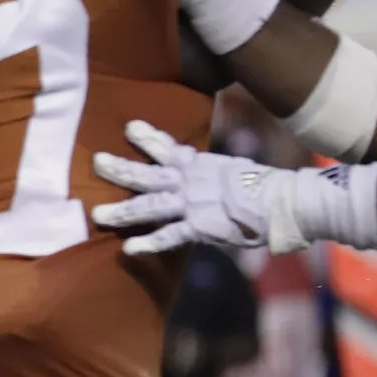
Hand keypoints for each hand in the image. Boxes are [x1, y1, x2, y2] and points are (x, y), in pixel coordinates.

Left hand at [93, 121, 286, 255]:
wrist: (280, 201)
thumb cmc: (265, 186)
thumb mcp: (235, 170)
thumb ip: (215, 173)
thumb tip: (216, 175)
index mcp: (199, 165)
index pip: (169, 148)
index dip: (149, 138)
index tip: (131, 127)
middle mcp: (189, 181)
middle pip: (147, 174)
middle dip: (120, 168)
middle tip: (96, 161)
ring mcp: (190, 204)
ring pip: (149, 205)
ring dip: (122, 210)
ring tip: (97, 214)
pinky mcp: (198, 227)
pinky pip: (169, 236)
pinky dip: (149, 243)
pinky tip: (128, 249)